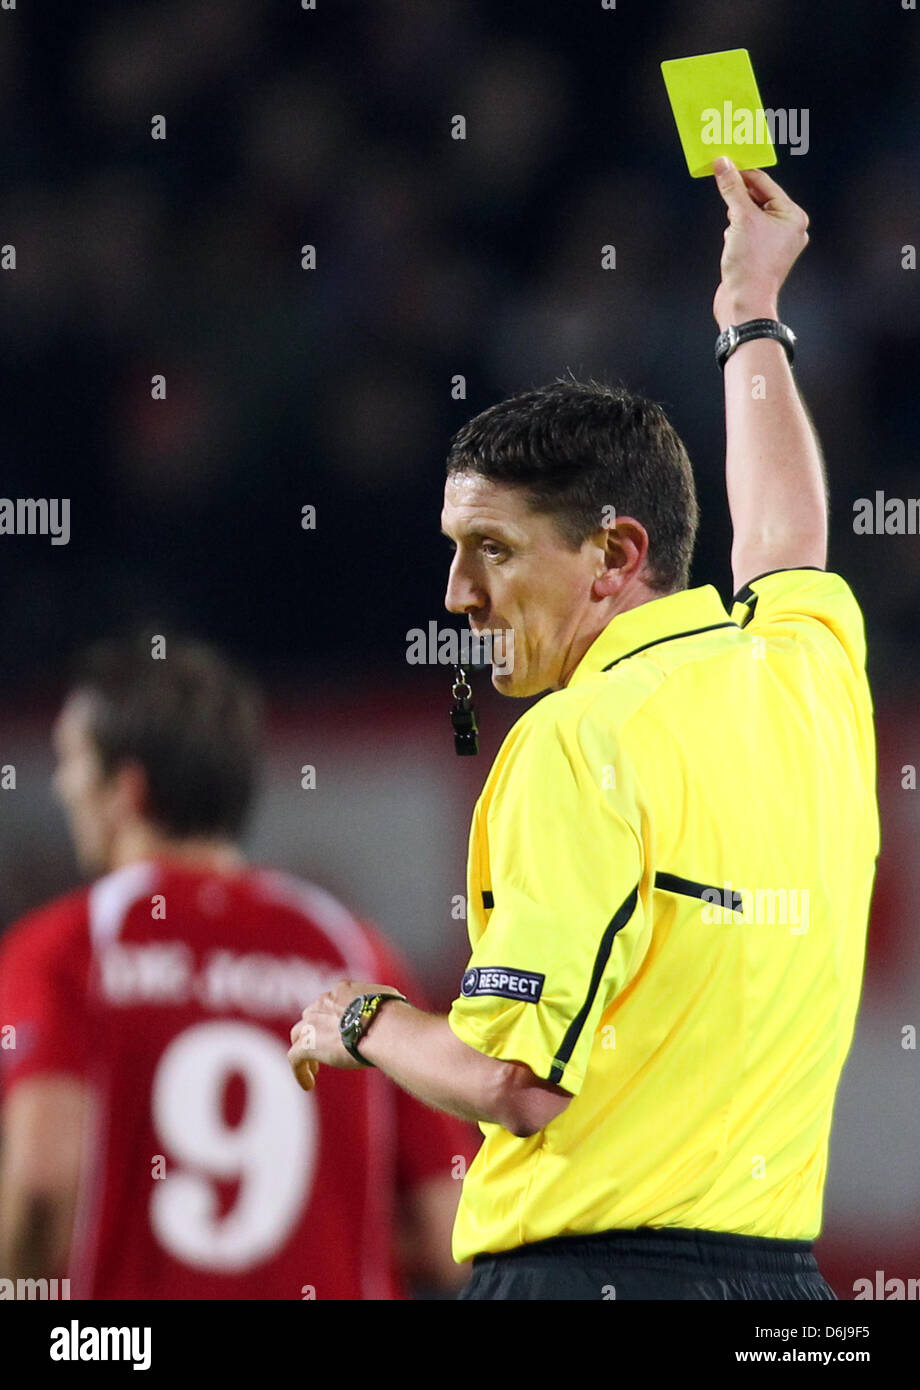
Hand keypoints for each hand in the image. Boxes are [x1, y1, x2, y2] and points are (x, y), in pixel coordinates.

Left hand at [287, 979, 402, 1089]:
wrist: (381, 1027)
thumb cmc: (392, 1016)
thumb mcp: (390, 1002)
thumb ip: (384, 1007)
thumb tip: (398, 1017)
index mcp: (342, 991)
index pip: (330, 1002)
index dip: (333, 1017)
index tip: (340, 1031)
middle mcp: (323, 1002)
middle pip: (311, 1016)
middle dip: (316, 1031)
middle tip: (327, 1049)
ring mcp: (312, 1022)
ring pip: (298, 1035)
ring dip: (305, 1050)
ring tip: (315, 1070)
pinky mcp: (307, 1044)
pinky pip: (295, 1058)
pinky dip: (300, 1071)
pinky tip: (308, 1085)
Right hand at [712, 157, 809, 330]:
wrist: (745, 303)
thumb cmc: (750, 264)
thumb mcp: (740, 219)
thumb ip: (732, 188)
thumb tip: (722, 164)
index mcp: (793, 216)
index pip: (765, 184)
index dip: (743, 172)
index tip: (724, 163)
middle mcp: (789, 228)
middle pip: (759, 199)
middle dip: (739, 196)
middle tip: (720, 181)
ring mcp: (776, 243)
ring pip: (752, 216)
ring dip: (737, 216)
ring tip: (732, 228)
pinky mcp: (762, 255)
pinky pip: (749, 232)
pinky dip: (737, 231)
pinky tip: (731, 241)